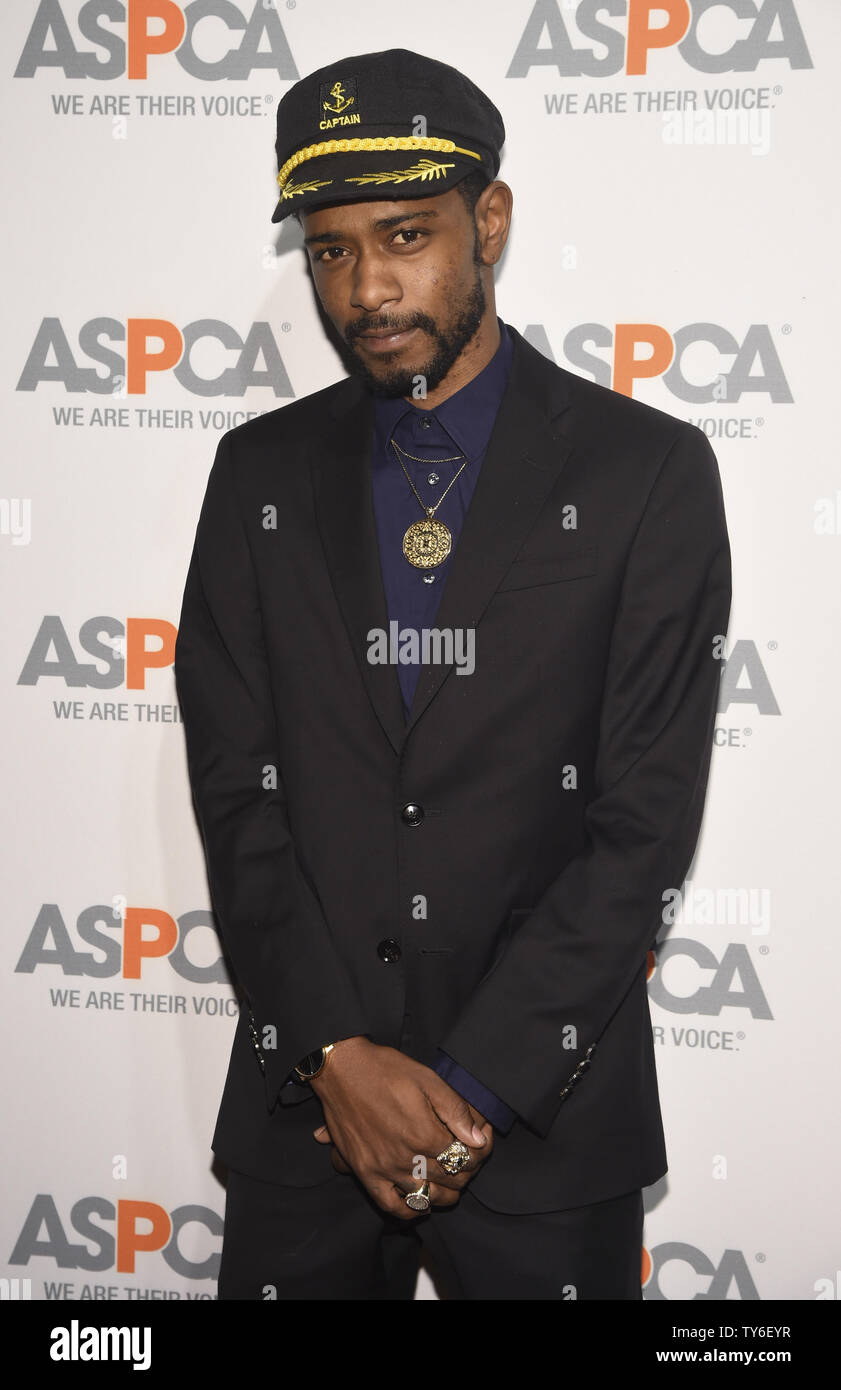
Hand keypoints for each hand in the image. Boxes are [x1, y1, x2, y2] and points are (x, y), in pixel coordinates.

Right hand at [308, 1037, 494, 1219]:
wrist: (341, 1070)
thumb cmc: (386, 1069)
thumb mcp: (428, 1079)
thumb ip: (455, 1111)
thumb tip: (478, 1139)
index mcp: (424, 1134)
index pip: (466, 1158)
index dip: (481, 1151)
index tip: (483, 1138)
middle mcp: (406, 1157)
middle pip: (450, 1180)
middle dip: (467, 1170)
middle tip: (469, 1157)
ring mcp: (384, 1169)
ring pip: (426, 1197)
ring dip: (446, 1194)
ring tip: (452, 1180)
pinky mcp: (365, 1173)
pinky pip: (391, 1205)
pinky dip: (410, 1210)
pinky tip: (422, 1202)